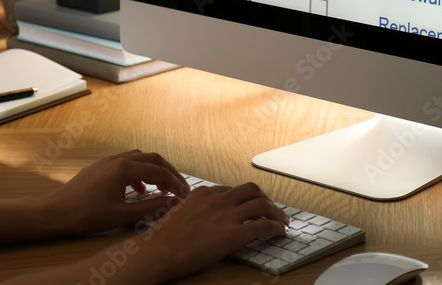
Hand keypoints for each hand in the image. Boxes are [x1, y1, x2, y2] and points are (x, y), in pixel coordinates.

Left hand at [41, 150, 190, 235]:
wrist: (55, 213)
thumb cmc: (86, 215)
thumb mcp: (122, 215)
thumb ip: (151, 208)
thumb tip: (172, 204)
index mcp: (124, 168)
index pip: (159, 172)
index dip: (176, 184)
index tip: (185, 195)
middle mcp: (118, 159)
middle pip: (153, 159)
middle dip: (169, 173)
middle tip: (179, 188)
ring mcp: (108, 161)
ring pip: (140, 158)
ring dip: (154, 171)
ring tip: (161, 189)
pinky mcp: (100, 167)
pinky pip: (127, 163)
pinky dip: (139, 173)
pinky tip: (138, 190)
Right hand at [138, 182, 290, 281]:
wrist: (158, 251)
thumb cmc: (161, 239)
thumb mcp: (177, 214)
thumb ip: (192, 210)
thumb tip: (200, 218)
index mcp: (202, 193)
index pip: (230, 190)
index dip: (243, 198)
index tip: (248, 204)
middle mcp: (218, 199)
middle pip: (251, 189)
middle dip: (264, 197)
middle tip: (271, 207)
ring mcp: (227, 215)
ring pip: (262, 204)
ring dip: (276, 211)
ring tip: (282, 220)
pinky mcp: (234, 234)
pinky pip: (263, 226)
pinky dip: (276, 227)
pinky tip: (280, 232)